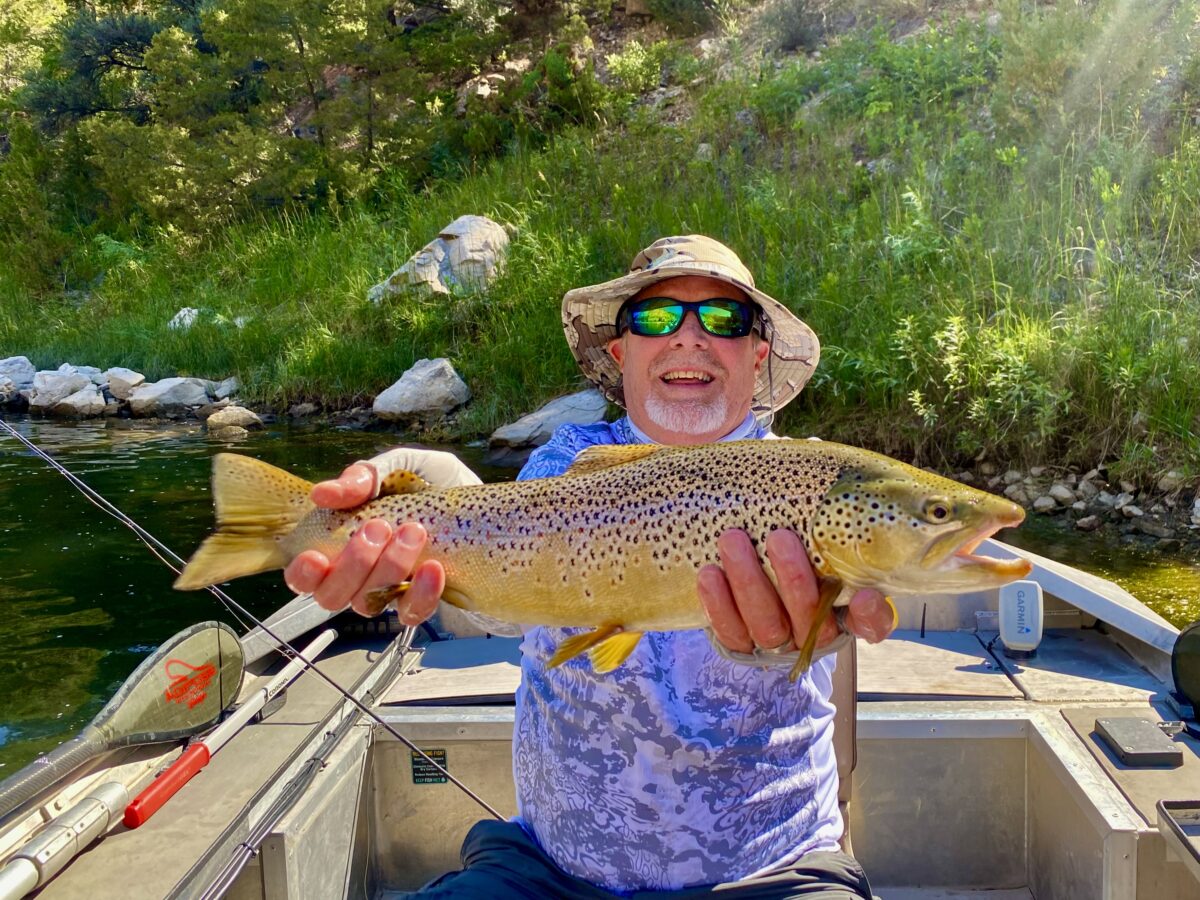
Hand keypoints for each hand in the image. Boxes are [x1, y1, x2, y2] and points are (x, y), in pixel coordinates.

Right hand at [283, 461, 444, 621]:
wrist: (480, 503)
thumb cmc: (430, 483)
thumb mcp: (401, 465)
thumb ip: (365, 475)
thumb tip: (324, 494)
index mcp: (340, 543)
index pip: (304, 576)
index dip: (303, 573)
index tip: (316, 556)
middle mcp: (358, 575)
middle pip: (331, 596)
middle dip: (353, 563)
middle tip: (379, 526)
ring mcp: (388, 590)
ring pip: (367, 604)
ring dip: (387, 570)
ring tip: (414, 532)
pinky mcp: (421, 601)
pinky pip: (410, 613)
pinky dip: (421, 593)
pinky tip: (433, 568)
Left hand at [697, 528, 895, 654]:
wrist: (752, 569)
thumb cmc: (797, 547)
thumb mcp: (818, 538)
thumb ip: (828, 527)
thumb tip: (831, 484)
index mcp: (846, 611)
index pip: (871, 623)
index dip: (870, 615)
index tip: (864, 596)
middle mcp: (815, 634)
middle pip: (809, 619)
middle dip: (794, 579)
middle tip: (780, 537)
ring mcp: (777, 643)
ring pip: (767, 626)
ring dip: (749, 583)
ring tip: (732, 540)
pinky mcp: (741, 645)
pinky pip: (730, 631)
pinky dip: (719, 603)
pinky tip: (710, 573)